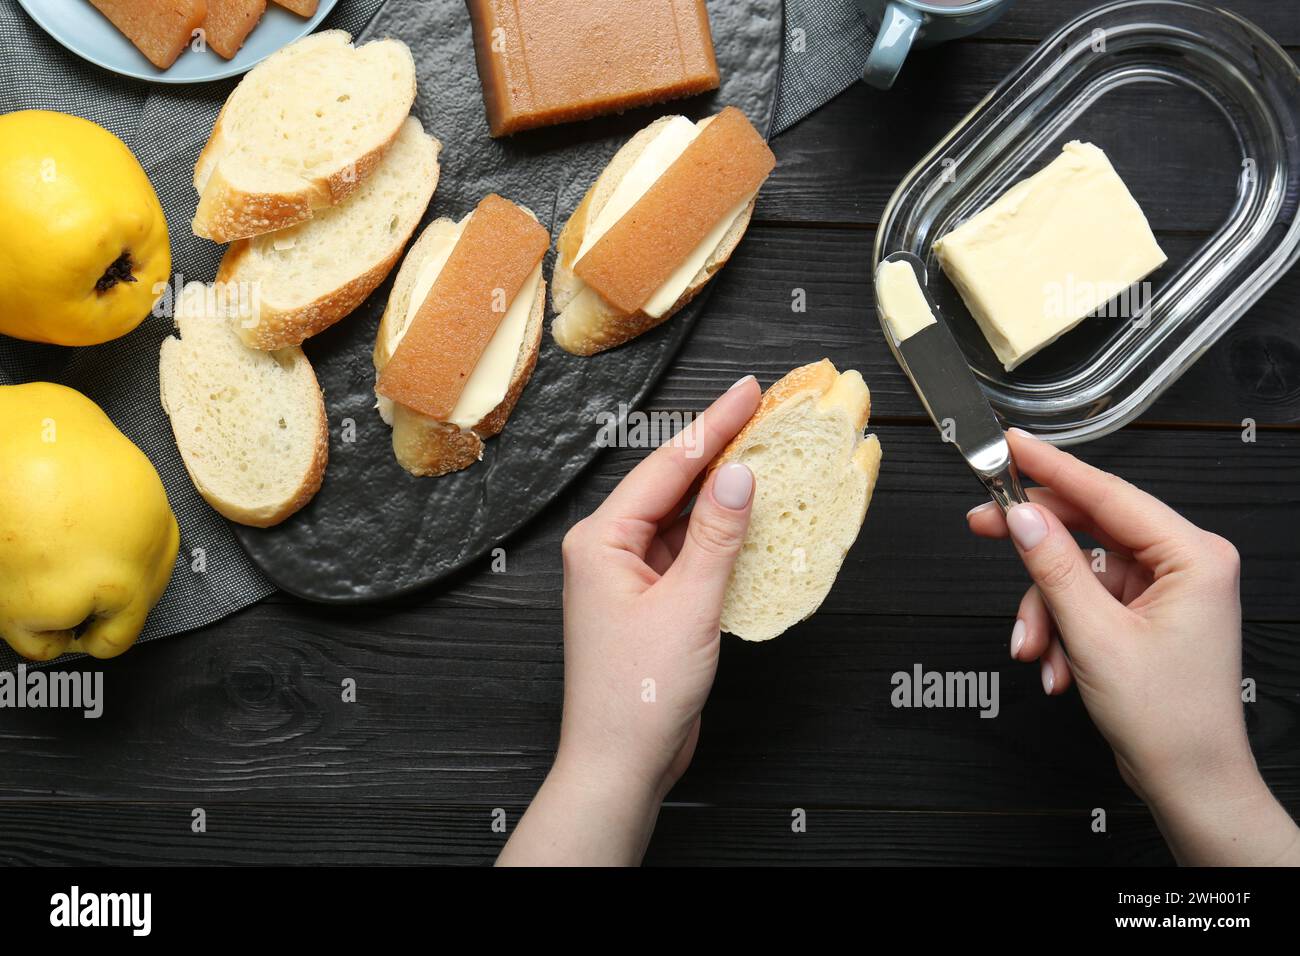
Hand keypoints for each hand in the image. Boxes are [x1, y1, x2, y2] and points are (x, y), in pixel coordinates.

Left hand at [498, 376, 760, 864]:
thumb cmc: (636, 696)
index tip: (748, 392)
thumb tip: (739, 476)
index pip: (666, 467)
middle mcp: (610, 550)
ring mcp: (631, 575)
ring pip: (684, 517)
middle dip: (720, 448)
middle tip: (764, 410)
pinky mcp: (653, 600)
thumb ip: (716, 537)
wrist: (621, 763)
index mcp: (601, 540)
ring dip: (725, 492)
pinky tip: (754, 518)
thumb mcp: (687, 607)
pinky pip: (690, 551)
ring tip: (768, 452)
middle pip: (673, 484)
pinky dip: (723, 535)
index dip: (713, 426)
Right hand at [968, 429, 1299, 864]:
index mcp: (1193, 555)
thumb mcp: (1095, 636)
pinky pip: (1086, 599)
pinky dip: (1061, 629)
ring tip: (1033, 649)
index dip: (1052, 467)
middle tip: (982, 526)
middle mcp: (1185, 563)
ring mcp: (1166, 588)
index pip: (1108, 493)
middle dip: (1035, 551)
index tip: (1011, 445)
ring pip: (1078, 570)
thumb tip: (1020, 516)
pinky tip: (1056, 665)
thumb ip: (1052, 567)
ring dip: (1045, 610)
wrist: (1190, 781)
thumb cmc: (1169, 719)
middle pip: (1089, 527)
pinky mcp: (1147, 611)